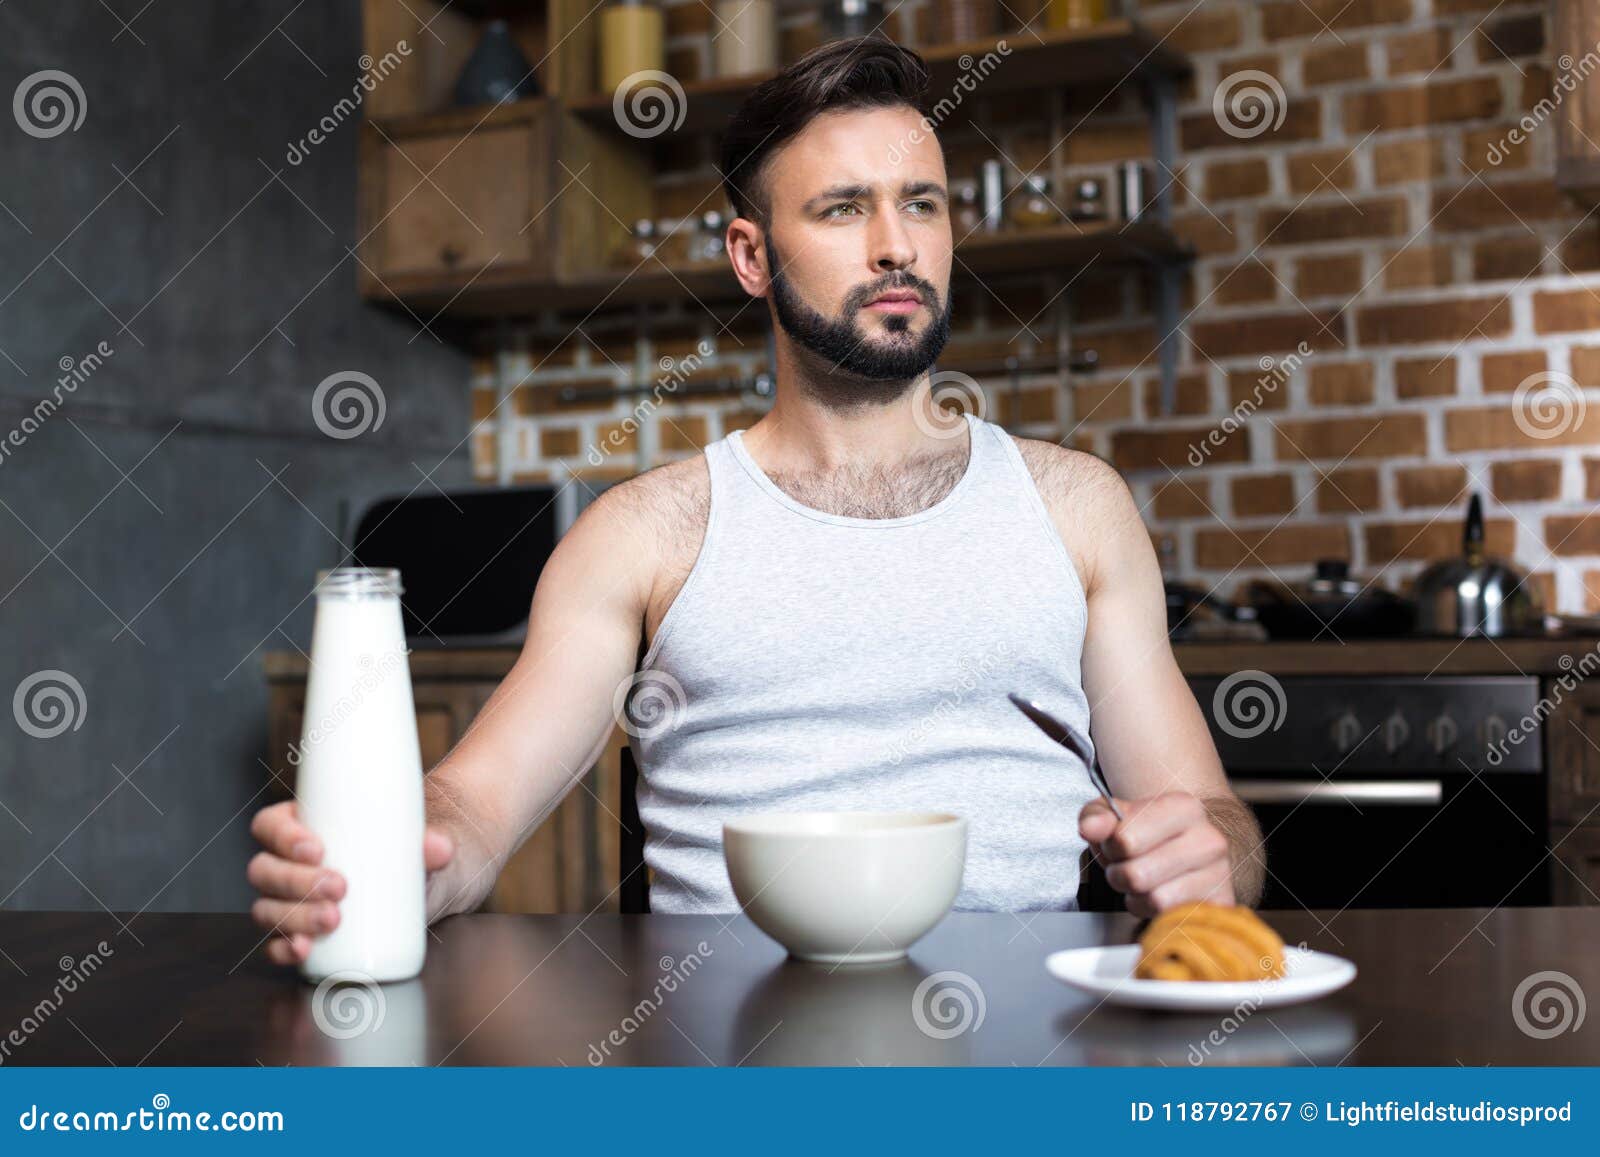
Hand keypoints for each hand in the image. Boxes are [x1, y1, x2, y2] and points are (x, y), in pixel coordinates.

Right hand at [246, 800, 454, 966]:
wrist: (422, 884)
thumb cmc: (406, 847)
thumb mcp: (417, 837)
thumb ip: (431, 840)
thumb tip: (440, 849)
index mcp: (304, 824)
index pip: (271, 824)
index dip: (283, 836)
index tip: (317, 849)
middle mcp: (289, 862)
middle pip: (265, 870)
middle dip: (297, 881)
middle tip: (339, 887)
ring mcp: (292, 899)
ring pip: (269, 907)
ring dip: (295, 916)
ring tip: (333, 919)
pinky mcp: (303, 931)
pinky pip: (278, 943)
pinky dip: (284, 949)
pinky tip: (303, 949)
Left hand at [1078, 791, 1234, 917]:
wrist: (1188, 849)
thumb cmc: (1147, 833)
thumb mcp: (1114, 815)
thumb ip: (1096, 817)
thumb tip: (1091, 827)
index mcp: (1183, 807)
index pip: (1125, 839)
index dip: (1110, 847)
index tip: (1119, 844)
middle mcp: (1209, 839)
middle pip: (1137, 875)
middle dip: (1120, 876)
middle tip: (1127, 867)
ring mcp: (1220, 874)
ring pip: (1155, 901)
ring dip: (1136, 897)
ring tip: (1143, 883)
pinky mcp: (1221, 905)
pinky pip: (1172, 921)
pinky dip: (1155, 915)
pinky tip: (1159, 897)